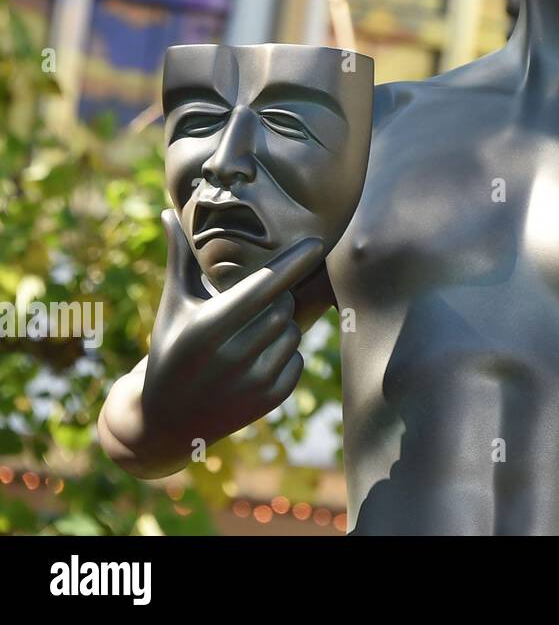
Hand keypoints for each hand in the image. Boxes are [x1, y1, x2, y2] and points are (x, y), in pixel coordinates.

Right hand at [135, 210, 322, 460]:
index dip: (292, 262)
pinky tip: (254, 359)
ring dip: (280, 326)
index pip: (262, 287)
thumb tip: (170, 211)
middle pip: (282, 306)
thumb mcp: (174, 305)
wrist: (166, 421)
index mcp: (206, 328)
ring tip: (249, 335)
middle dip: (275, 299)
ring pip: (292, 331)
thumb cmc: (171, 348)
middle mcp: (231, 357)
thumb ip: (179, 258)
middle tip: (254, 305)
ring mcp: (252, 382)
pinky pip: (298, 358)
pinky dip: (284, 353)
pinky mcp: (269, 400)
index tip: (318, 242)